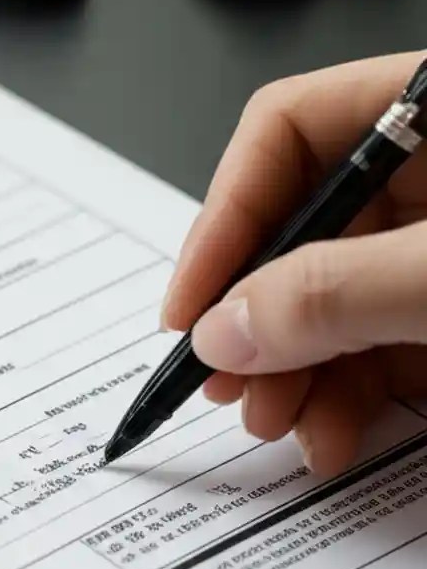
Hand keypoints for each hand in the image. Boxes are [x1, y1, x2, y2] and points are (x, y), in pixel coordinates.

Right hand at [163, 50, 426, 478]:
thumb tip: (221, 334)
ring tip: (276, 426)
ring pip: (331, 301)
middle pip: (298, 232)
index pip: (283, 132)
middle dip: (256, 320)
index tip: (191, 305)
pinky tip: (328, 437)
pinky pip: (378, 347)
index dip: (223, 217)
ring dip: (292, 374)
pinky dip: (345, 397)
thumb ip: (334, 295)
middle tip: (224, 382)